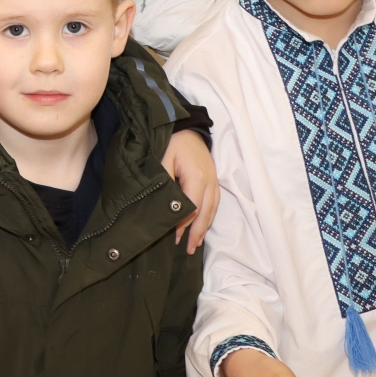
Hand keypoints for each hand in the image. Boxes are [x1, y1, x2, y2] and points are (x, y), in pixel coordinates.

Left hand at [163, 128, 220, 252]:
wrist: (184, 126)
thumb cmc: (170, 141)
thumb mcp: (161, 159)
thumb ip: (164, 182)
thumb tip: (166, 206)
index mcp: (196, 175)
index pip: (192, 206)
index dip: (184, 223)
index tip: (174, 237)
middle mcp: (209, 180)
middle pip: (206, 212)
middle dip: (197, 232)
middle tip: (188, 250)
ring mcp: (213, 180)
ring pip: (212, 209)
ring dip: (204, 227)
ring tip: (196, 244)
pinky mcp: (213, 179)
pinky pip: (214, 202)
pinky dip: (209, 216)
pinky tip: (203, 226)